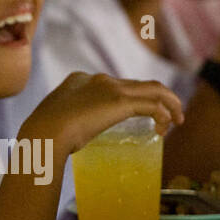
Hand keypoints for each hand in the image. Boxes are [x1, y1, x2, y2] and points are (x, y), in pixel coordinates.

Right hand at [21, 72, 183, 155]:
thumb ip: (63, 125)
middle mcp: (98, 79)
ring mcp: (110, 88)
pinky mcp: (120, 101)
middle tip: (166, 118)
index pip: (114, 86)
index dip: (130, 100)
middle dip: (155, 100)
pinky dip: (165, 113)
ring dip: (169, 103)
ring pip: (153, 89)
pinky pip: (153, 104)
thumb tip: (61, 140)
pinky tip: (167, 126)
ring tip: (177, 120)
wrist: (43, 132)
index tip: (134, 116)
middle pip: (137, 85)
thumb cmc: (43, 135)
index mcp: (79, 81)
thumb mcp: (53, 124)